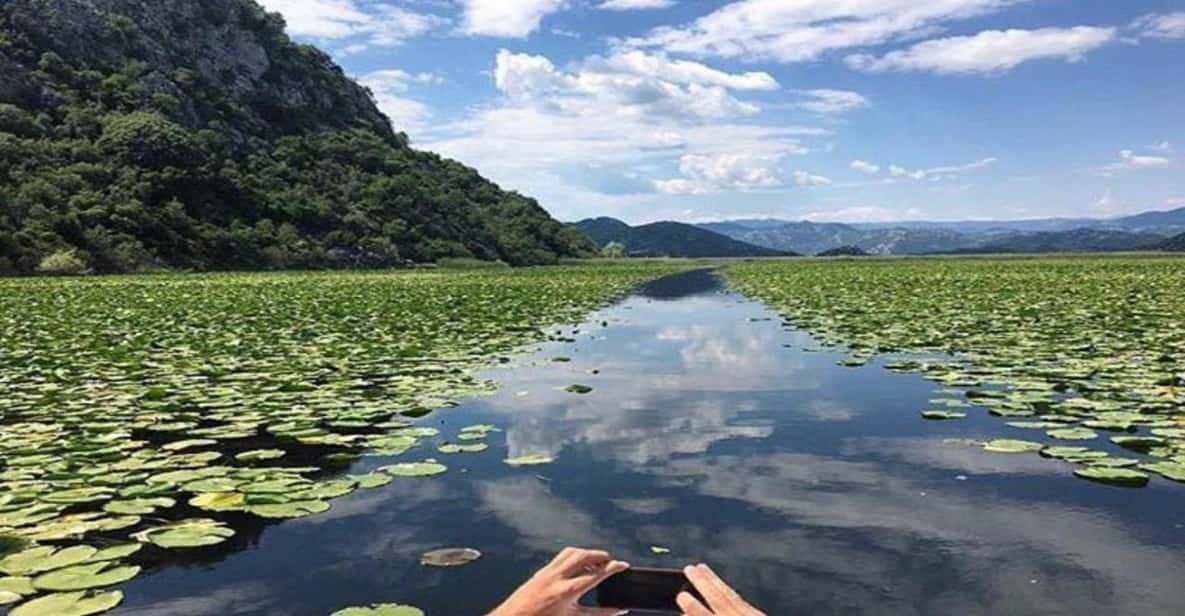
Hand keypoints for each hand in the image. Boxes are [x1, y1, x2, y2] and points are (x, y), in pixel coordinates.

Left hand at [487, 547, 630, 615]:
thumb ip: (599, 614)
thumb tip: (620, 610)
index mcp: (567, 591)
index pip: (595, 574)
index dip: (612, 568)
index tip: (624, 565)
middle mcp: (556, 577)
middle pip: (584, 556)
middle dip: (600, 555)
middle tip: (611, 561)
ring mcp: (547, 572)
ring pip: (571, 552)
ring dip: (586, 553)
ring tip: (596, 561)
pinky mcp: (541, 572)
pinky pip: (560, 557)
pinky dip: (573, 557)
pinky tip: (578, 566)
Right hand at [677, 564, 764, 615]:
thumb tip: (685, 615)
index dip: (692, 606)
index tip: (681, 595)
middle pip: (719, 599)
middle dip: (703, 583)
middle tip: (689, 568)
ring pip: (730, 595)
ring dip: (714, 580)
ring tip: (701, 567)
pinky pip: (740, 600)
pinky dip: (727, 590)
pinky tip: (720, 584)